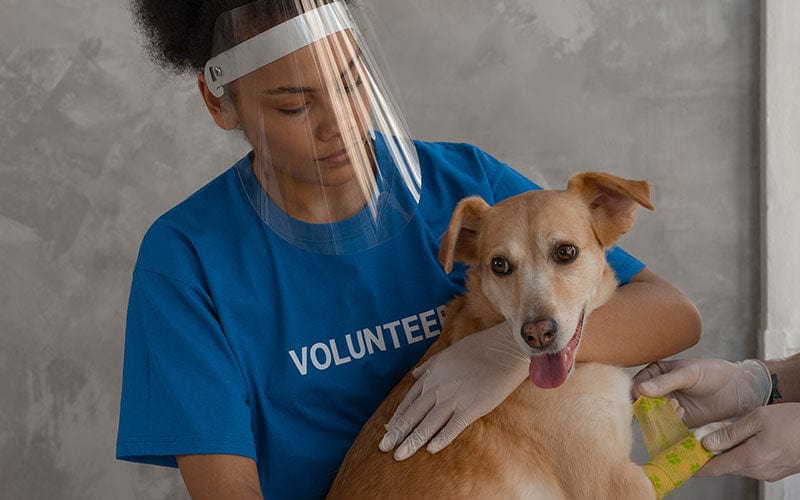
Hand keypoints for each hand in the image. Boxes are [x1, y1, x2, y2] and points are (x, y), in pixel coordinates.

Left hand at [379, 321, 528, 460]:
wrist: (503, 350)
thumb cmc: (478, 348)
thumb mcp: (446, 353)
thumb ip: (428, 365)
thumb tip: (414, 374)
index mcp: (431, 376)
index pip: (409, 401)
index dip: (397, 417)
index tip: (388, 430)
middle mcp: (437, 389)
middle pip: (413, 415)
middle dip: (397, 434)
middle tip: (384, 448)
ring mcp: (453, 400)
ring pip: (427, 425)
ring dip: (412, 441)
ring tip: (399, 455)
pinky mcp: (470, 409)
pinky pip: (452, 427)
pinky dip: (441, 439)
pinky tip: (431, 450)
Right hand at [633, 358, 771, 427]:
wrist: (736, 389)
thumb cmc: (712, 373)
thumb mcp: (688, 374)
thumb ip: (665, 382)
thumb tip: (641, 390)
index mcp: (654, 374)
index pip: (636, 386)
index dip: (638, 394)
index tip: (647, 398)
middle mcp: (657, 391)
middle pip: (641, 404)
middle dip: (650, 407)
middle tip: (667, 404)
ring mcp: (666, 407)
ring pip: (652, 416)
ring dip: (661, 415)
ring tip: (678, 408)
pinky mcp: (677, 421)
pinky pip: (665, 426)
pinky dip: (670, 423)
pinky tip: (682, 414)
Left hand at [697, 403, 799, 480]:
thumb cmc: (793, 422)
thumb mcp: (757, 419)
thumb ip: (730, 432)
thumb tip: (706, 444)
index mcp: (750, 458)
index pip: (714, 468)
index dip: (696, 466)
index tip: (682, 462)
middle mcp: (758, 471)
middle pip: (725, 466)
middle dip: (710, 457)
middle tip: (695, 444)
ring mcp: (768, 473)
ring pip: (739, 465)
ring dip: (727, 455)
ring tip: (717, 439)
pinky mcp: (776, 472)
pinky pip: (752, 465)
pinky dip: (742, 455)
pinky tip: (742, 441)